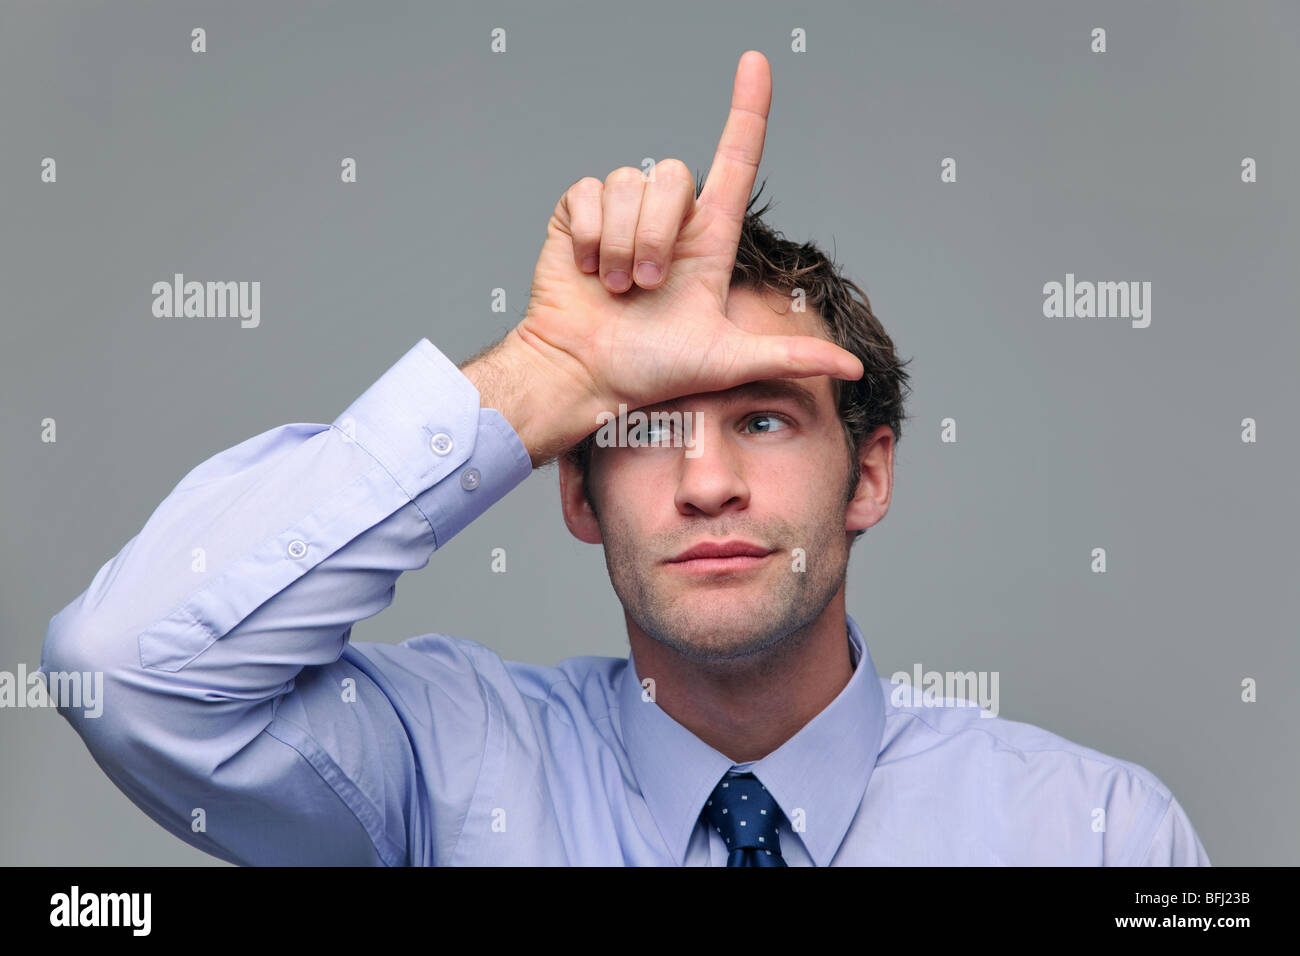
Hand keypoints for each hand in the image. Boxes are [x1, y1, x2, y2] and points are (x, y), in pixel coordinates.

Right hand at [512, 50, 863, 417]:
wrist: (584, 374)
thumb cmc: (650, 370)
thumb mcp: (727, 361)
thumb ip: (788, 356)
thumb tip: (852, 368)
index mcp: (708, 240)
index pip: (735, 160)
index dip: (748, 108)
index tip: (757, 62)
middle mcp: (668, 220)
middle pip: (675, 174)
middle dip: (657, 234)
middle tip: (645, 286)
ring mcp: (621, 214)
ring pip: (630, 182)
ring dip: (620, 243)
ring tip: (615, 286)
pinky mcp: (578, 214)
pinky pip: (588, 191)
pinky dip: (588, 236)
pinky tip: (587, 269)